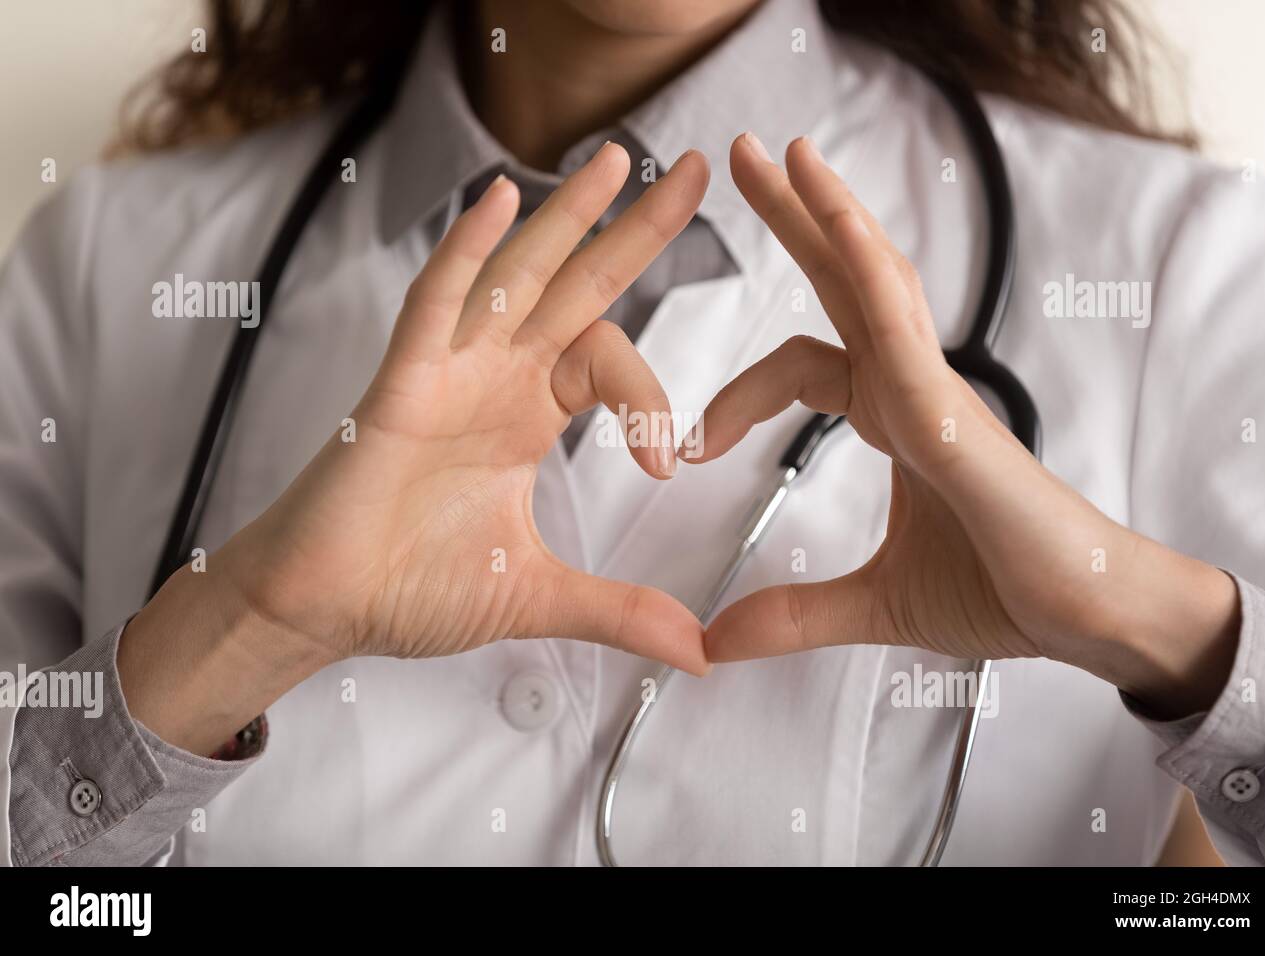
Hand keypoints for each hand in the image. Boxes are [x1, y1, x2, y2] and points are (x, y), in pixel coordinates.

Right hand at [228, 143, 713, 673]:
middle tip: (697, 171)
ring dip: (564, 215)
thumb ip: (619, 611)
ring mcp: (446, 373)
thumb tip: (697, 651)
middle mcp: (494, 378)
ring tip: (618, 157)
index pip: (608, 361)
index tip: (668, 465)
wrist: (325, 609)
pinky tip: (499, 200)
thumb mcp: (537, 595)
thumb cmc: (407, 586)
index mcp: (527, 413)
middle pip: (578, 287)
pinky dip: (465, 254)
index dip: (652, 398)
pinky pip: (435, 307)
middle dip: (635, 230)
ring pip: (515, 276)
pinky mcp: (398, 386)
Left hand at [689, 134, 1238, 717]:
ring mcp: (938, 391)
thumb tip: (714, 643)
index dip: (739, 394)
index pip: (804, 364)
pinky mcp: (956, 415)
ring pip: (878, 283)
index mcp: (894, 415)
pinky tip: (838, 225)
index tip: (693, 450)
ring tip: (784, 155)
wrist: (1088, 617)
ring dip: (829, 214)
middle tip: (740, 156)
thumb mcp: (875, 607)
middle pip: (843, 282)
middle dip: (793, 219)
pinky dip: (870, 274)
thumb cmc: (1005, 591)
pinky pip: (905, 331)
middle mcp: (913, 387)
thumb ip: (794, 615)